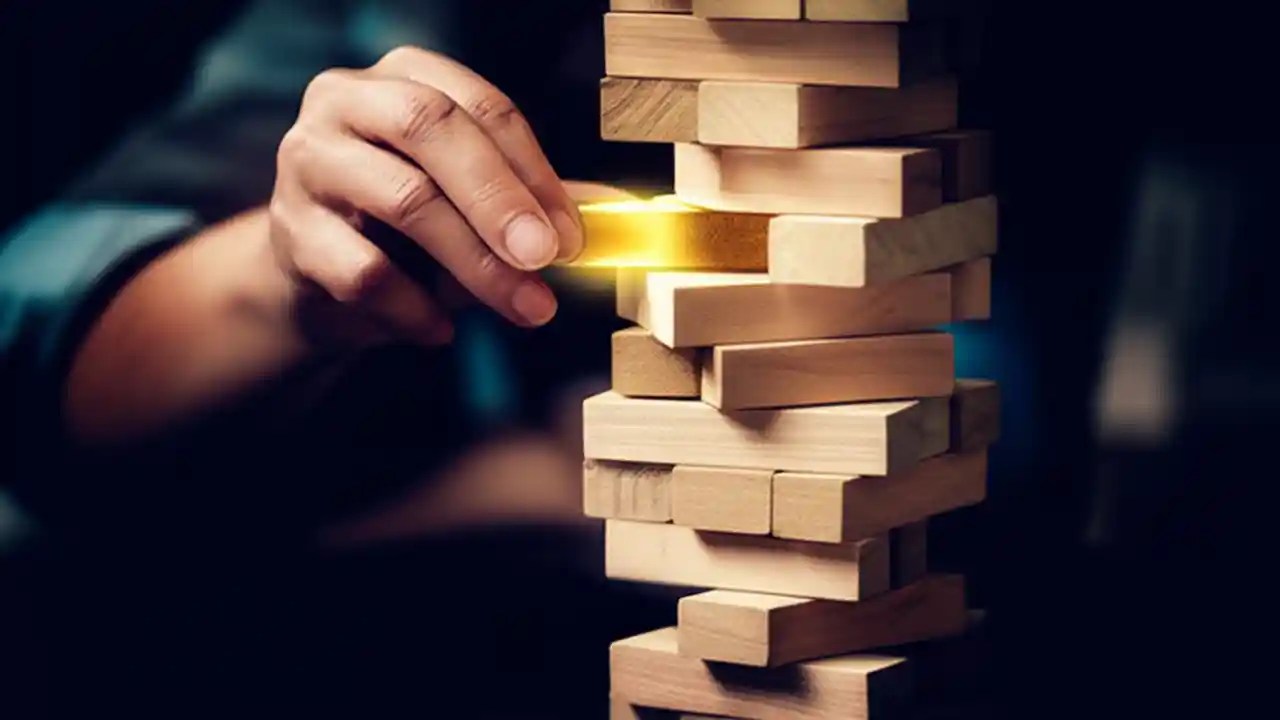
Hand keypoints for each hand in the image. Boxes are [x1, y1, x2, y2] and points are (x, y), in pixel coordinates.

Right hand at [269, 47, 583, 345]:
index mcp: (404, 77)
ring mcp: (309, 161)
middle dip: (501, 199)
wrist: (315, 276)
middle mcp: (347, 101)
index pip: (480, 106)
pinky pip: (365, 272)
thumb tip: (623, 215)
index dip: (534, 170)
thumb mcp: (474, 203)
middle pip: (431, 128)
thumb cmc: (409, 228)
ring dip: (476, 264)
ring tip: (523, 308)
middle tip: (547, 259)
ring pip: (404, 200)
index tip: (573, 236)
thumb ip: (538, 201)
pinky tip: (440, 331)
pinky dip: (416, 310)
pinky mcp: (290, 233)